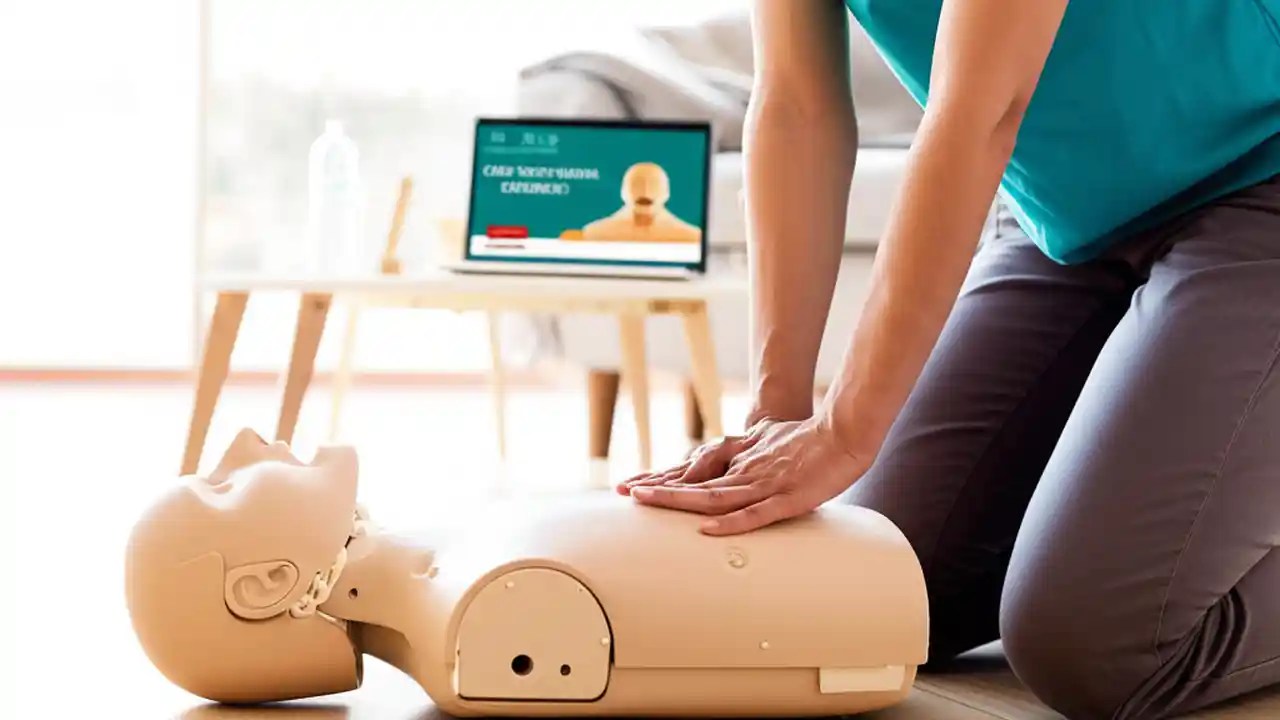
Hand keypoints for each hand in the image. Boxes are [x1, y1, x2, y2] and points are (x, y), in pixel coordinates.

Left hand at [625, 415, 869, 534]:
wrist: (842, 433)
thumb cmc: (807, 438)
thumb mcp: (766, 437)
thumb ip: (743, 449)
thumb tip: (724, 456)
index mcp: (740, 460)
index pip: (694, 473)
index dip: (664, 480)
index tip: (634, 487)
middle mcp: (745, 471)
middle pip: (695, 485)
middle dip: (659, 491)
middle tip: (626, 494)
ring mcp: (765, 485)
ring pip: (715, 497)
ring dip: (679, 500)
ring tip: (647, 501)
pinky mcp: (788, 498)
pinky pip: (755, 514)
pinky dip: (730, 522)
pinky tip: (706, 528)